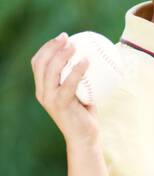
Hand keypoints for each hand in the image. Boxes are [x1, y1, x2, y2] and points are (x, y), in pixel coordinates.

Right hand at [31, 32, 97, 148]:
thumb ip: (79, 78)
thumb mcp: (80, 94)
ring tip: (75, 46)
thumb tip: (93, 57)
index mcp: (43, 88)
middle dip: (52, 46)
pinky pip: (68, 83)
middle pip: (41, 63)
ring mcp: (50, 98)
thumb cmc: (84, 115)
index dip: (47, 47)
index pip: (38, 63)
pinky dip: (76, 70)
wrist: (84, 138)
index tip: (62, 38)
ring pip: (51, 70)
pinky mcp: (61, 104)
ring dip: (62, 55)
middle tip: (67, 37)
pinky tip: (86, 61)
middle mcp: (42, 92)